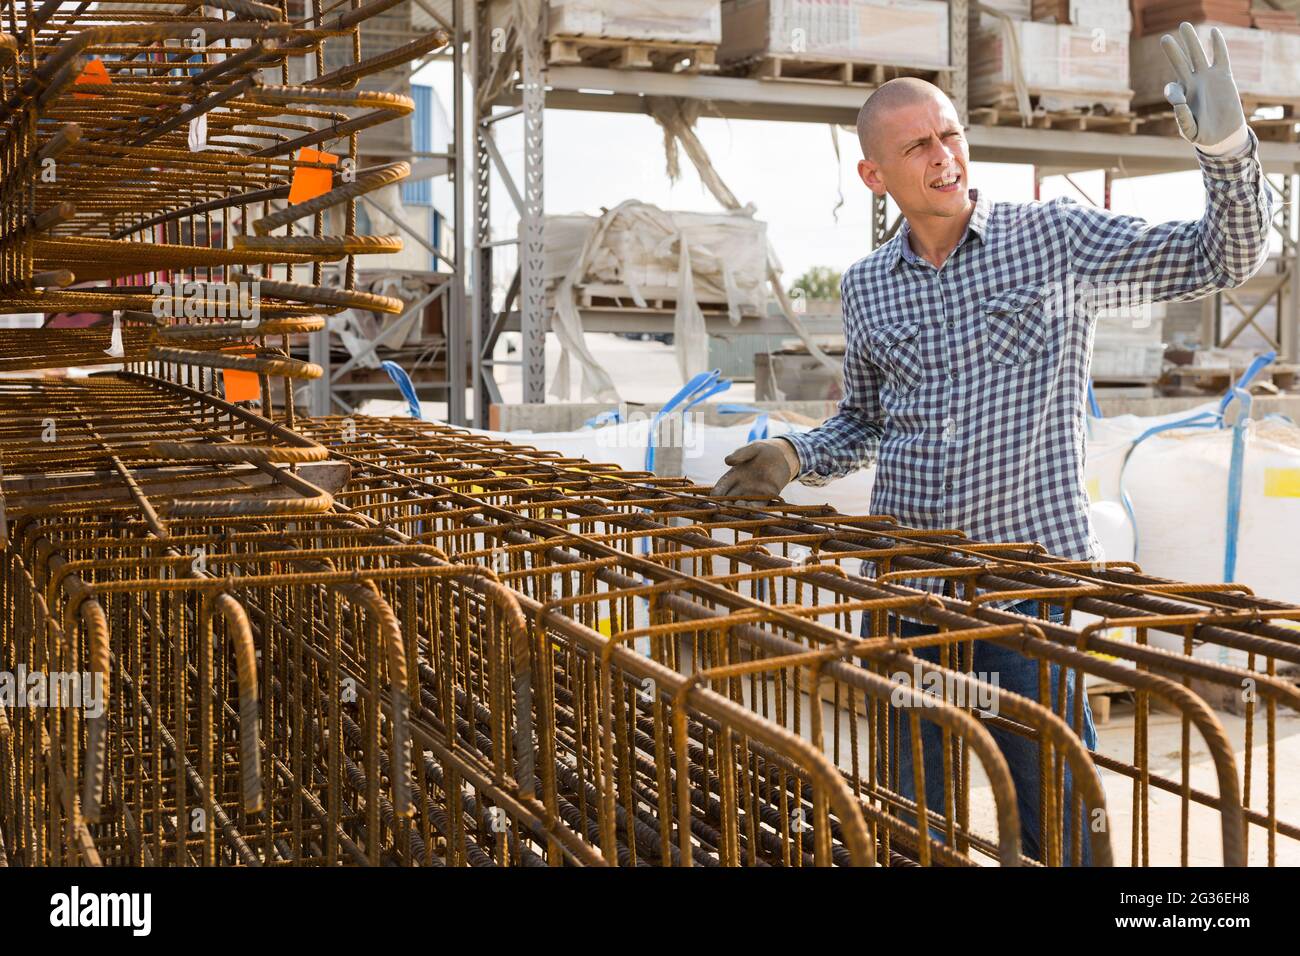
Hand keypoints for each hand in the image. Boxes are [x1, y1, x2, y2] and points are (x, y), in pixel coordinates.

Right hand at [710, 438, 799, 499]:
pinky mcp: (767, 496)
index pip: (721, 487)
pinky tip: (750, 509)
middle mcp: (741, 487)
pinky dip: (754, 508)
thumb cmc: (763, 451)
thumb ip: (740, 454)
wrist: (782, 455)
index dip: (716, 492)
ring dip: (739, 507)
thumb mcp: (752, 449)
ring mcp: (754, 492)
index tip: (713, 497)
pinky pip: (759, 504)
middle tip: (723, 506)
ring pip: (743, 503)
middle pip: (729, 498)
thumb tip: (727, 461)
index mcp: (734, 476)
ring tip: (737, 506)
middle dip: (725, 504)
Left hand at [1161, 23, 1247, 151]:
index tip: (1180, 101)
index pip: (1172, 88)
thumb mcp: (1191, 131)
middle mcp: (1193, 84)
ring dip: (1191, 41)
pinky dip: (1217, 44)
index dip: (1173, 92)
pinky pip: (1220, 56)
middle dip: (1173, 51)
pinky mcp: (1224, 76)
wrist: (1224, 135)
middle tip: (1164, 38)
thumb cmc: (1204, 136)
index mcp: (1182, 98)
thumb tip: (1178, 102)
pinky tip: (1213, 32)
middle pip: (1180, 63)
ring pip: (1197, 55)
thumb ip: (1183, 119)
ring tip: (1184, 25)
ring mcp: (1208, 78)